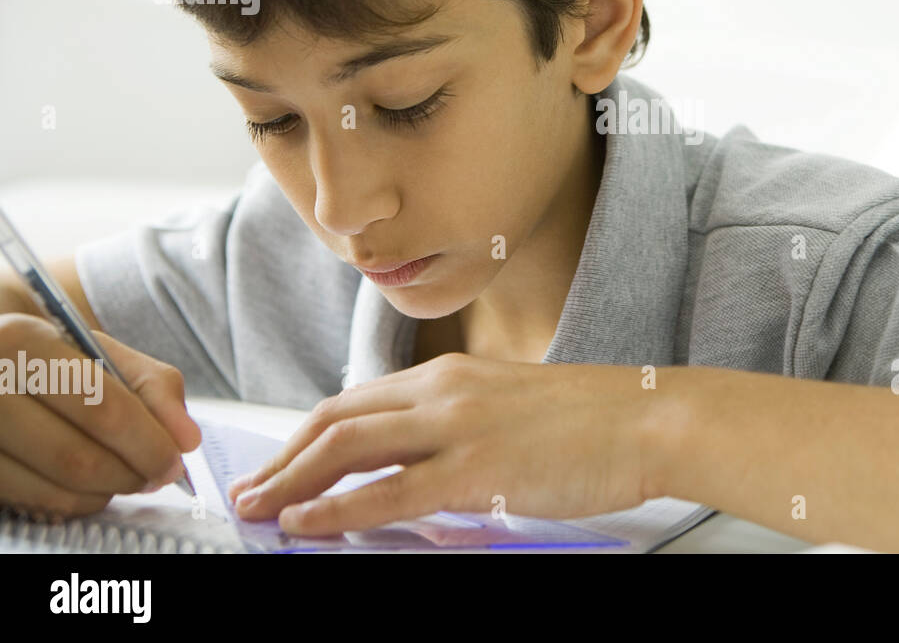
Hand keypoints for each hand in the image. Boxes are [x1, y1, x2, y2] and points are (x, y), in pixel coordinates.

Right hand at [0, 313, 199, 518]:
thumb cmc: (53, 355)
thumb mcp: (101, 350)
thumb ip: (153, 386)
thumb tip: (186, 440)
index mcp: (23, 342)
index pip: (103, 407)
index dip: (149, 443)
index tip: (175, 461)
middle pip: (77, 456)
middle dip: (131, 473)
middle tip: (157, 476)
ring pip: (54, 486)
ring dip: (106, 491)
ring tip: (128, 477)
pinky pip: (32, 500)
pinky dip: (74, 501)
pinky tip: (92, 485)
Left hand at [226, 353, 662, 535]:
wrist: (647, 417)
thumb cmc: (591, 418)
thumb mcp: (512, 405)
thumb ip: (461, 424)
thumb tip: (420, 464)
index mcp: (450, 375)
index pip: (355, 401)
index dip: (306, 435)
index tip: (280, 464)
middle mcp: (443, 391)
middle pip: (336, 420)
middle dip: (283, 459)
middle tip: (249, 491)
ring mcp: (458, 428)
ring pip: (349, 449)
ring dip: (293, 482)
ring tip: (259, 510)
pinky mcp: (479, 468)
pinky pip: (390, 492)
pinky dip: (339, 510)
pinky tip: (308, 526)